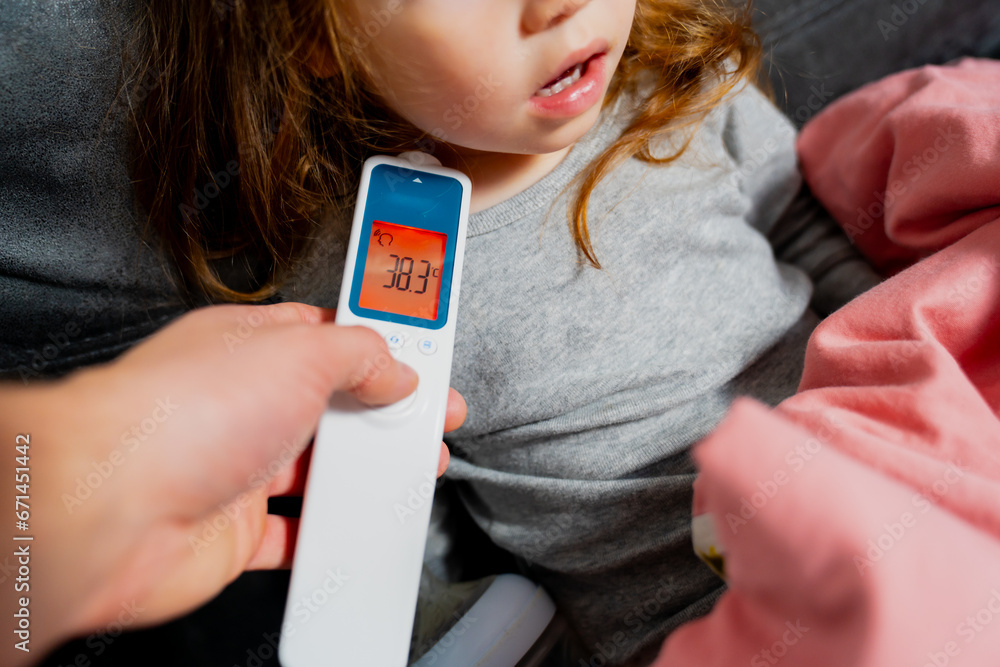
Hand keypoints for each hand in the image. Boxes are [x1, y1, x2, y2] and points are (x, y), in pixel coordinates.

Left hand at [0, 303, 465, 662]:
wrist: (110, 509)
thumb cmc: (177, 415)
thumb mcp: (299, 353)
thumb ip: (360, 355)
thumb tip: (395, 368)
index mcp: (252, 344)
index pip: (330, 335)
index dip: (383, 346)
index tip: (424, 357)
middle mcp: (241, 401)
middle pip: (332, 405)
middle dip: (386, 416)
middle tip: (431, 423)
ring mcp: (235, 466)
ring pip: (318, 470)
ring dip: (364, 476)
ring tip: (409, 475)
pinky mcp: (232, 528)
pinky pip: (292, 534)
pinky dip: (325, 536)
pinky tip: (350, 528)